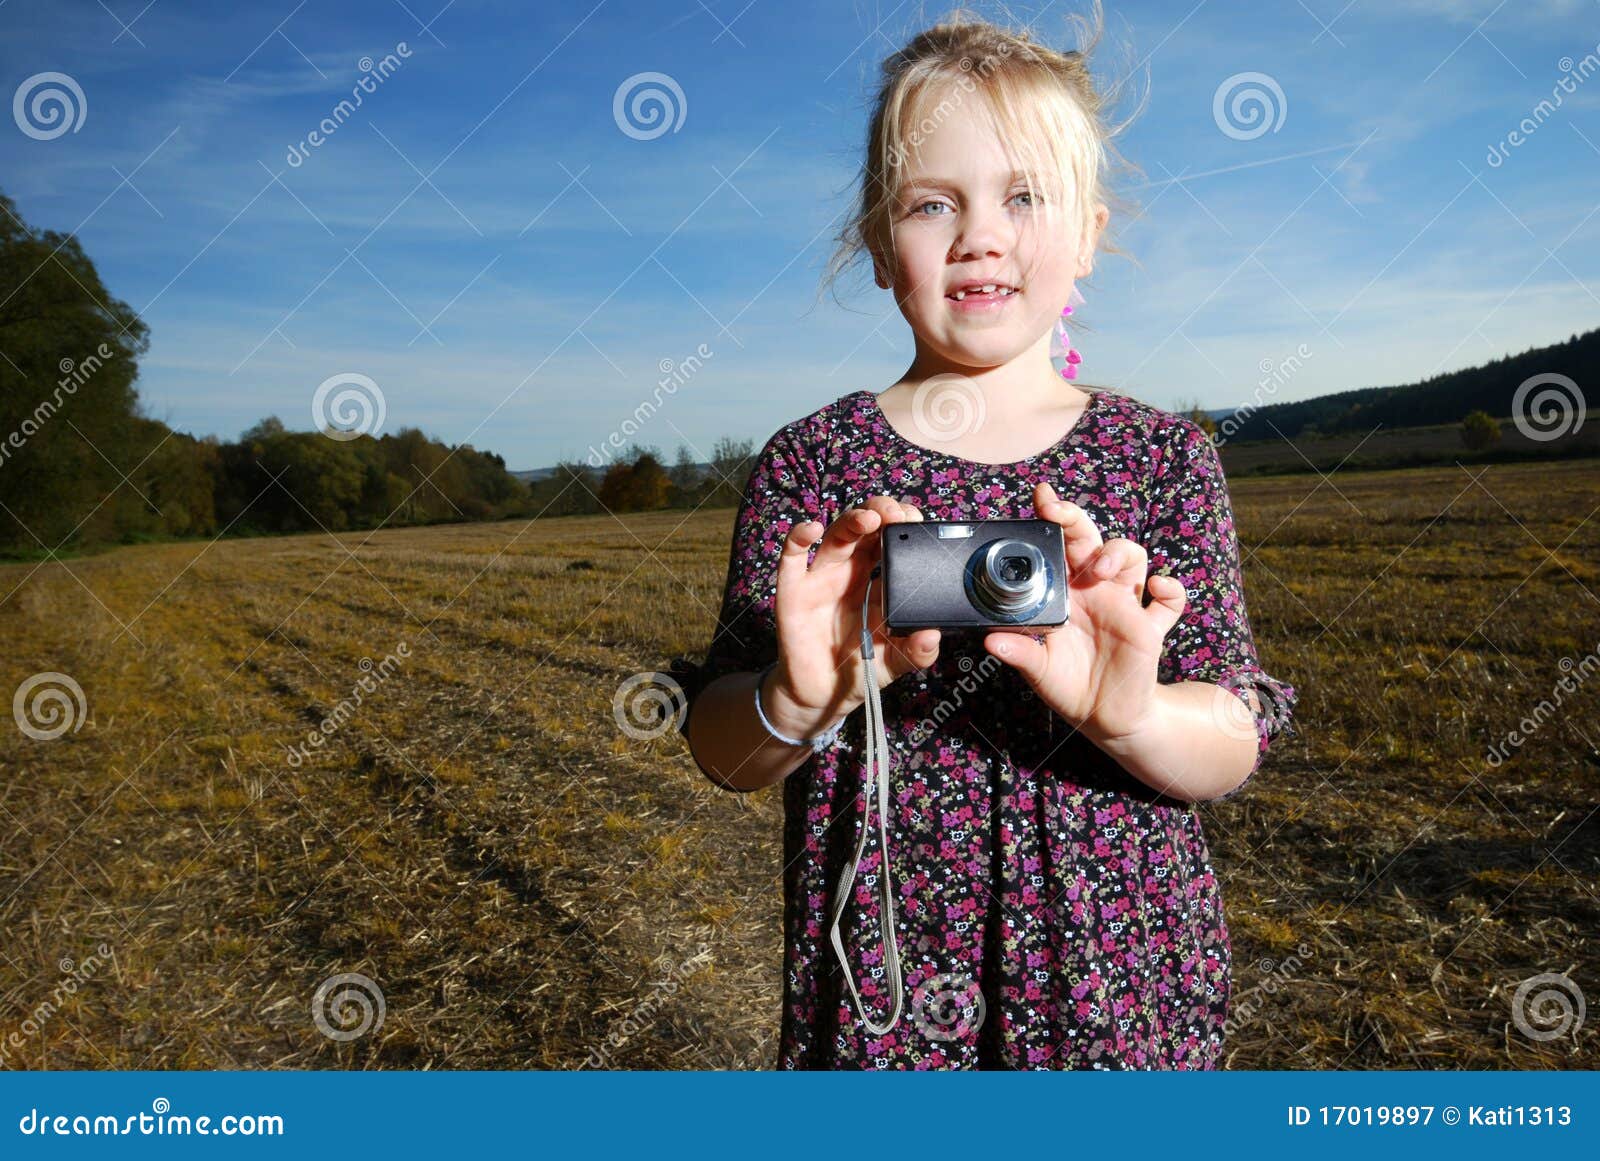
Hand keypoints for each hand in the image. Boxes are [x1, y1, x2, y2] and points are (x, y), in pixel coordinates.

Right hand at [763, 496, 942, 737]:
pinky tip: (811, 529)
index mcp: (879, 580)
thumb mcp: (896, 662)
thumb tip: (932, 635)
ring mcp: (822, 577)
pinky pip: (792, 558)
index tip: (918, 523)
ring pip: (836, 535)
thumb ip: (916, 652)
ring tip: (870, 519)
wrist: (823, 696)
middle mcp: (852, 571)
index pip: (894, 541)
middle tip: (896, 514)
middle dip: (883, 513)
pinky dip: (797, 537)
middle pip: (867, 528)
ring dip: (852, 520)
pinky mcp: (794, 590)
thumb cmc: (861, 670)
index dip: (905, 526)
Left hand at [981, 480, 1187, 745]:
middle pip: (1090, 539)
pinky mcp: (1149, 628)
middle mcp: (1093, 590)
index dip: (1053, 518)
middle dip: (1076, 520)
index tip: (1041, 496)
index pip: (1057, 545)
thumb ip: (1020, 653)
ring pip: (1132, 556)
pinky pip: (1170, 601)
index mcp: (1063, 592)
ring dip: (1118, 552)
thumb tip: (990, 641)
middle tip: (1059, 515)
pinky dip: (1171, 590)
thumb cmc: (1068, 685)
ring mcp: (1123, 605)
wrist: (1104, 718)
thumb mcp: (1039, 670)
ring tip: (1101, 570)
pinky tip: (1158, 590)